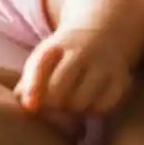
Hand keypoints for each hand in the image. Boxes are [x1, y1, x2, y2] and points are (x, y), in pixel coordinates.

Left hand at [16, 28, 130, 115]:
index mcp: (55, 46)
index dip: (33, 88)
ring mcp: (101, 64)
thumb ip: (29, 81)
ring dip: (72, 109)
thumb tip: (24, 104)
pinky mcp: (119, 78)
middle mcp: (80, 52)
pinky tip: (87, 104)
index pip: (40, 66)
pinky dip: (93, 111)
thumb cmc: (63, 54)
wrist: (100, 33)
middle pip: (59, 87)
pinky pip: (104, 105)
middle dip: (52, 102)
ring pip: (82, 100)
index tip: (31, 106)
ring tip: (70, 104)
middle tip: (53, 105)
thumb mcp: (43, 58)